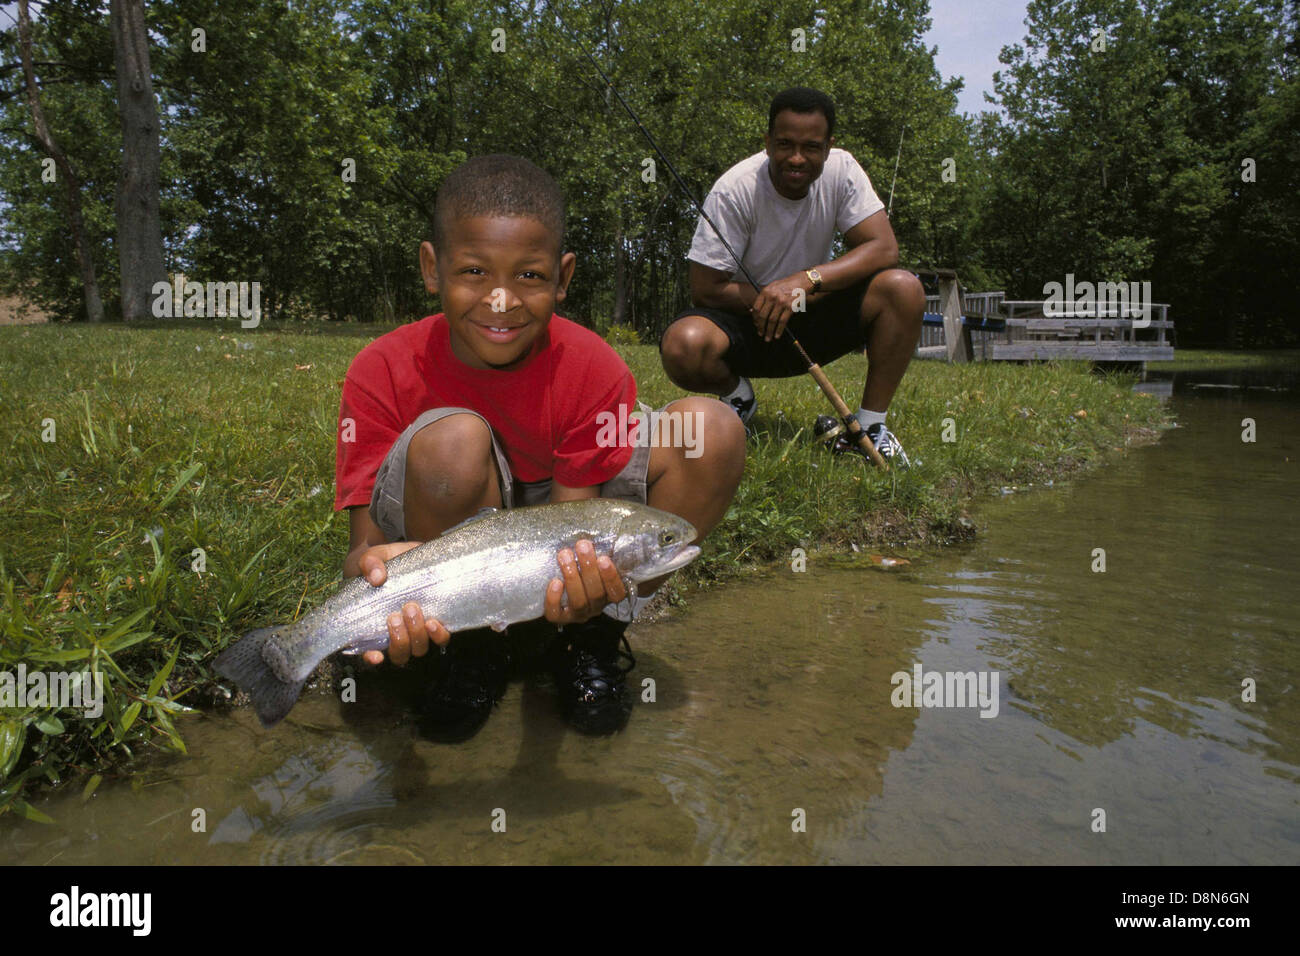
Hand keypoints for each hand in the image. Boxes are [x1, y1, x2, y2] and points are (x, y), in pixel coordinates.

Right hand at [356, 541, 450, 665]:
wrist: (412, 554)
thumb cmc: (387, 562)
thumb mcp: (375, 557)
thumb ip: (370, 563)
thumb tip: (376, 577)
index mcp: (375, 625)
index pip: (370, 652)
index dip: (371, 658)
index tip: (376, 655)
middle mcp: (398, 633)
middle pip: (399, 654)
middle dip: (399, 639)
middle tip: (396, 616)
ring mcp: (418, 629)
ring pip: (419, 648)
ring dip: (416, 634)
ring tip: (413, 609)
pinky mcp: (436, 621)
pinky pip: (441, 639)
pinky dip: (438, 635)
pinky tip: (434, 622)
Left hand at [544, 538, 627, 625]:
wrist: (564, 590)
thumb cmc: (585, 570)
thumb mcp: (597, 563)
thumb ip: (600, 554)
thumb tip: (597, 537)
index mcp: (609, 596)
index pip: (617, 592)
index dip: (611, 577)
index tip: (604, 558)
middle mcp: (595, 607)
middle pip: (596, 594)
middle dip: (588, 568)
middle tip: (582, 547)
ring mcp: (578, 614)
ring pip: (578, 601)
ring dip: (572, 577)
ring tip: (565, 556)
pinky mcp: (560, 617)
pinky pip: (556, 613)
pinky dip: (554, 599)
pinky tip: (555, 581)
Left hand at [750, 273, 810, 341]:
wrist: (803, 281)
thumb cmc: (787, 285)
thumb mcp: (773, 287)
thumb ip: (763, 298)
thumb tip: (751, 311)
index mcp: (766, 291)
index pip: (756, 308)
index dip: (754, 319)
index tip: (756, 325)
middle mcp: (772, 297)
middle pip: (762, 316)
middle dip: (760, 327)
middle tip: (760, 334)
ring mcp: (781, 302)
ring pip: (772, 320)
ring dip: (769, 331)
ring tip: (768, 338)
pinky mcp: (790, 307)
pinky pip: (782, 322)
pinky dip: (779, 330)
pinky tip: (777, 335)